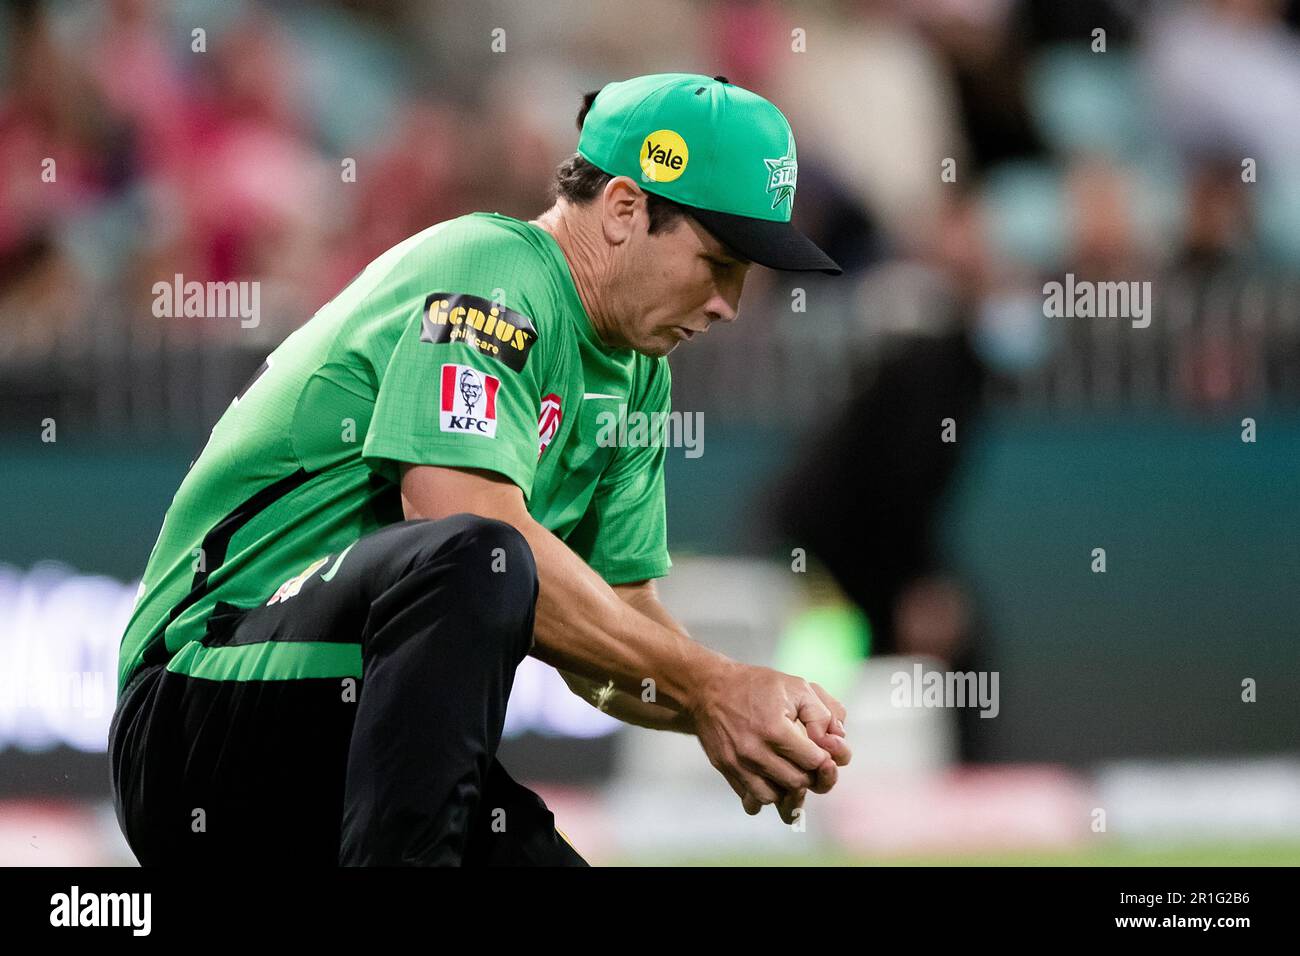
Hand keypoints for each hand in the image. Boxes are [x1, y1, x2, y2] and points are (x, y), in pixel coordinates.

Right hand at [687, 659, 845, 819]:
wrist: (707, 689)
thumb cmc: (756, 686)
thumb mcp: (796, 686)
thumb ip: (824, 712)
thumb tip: (836, 743)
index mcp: (774, 729)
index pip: (814, 762)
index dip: (826, 759)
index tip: (823, 751)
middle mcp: (754, 751)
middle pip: (797, 784)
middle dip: (811, 776)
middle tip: (810, 763)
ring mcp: (737, 764)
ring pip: (774, 799)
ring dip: (788, 790)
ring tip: (791, 772)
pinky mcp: (726, 771)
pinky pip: (751, 801)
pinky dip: (765, 797)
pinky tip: (771, 782)